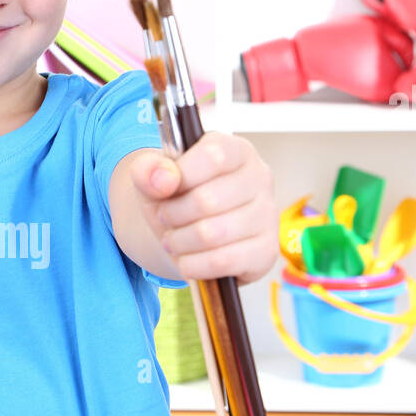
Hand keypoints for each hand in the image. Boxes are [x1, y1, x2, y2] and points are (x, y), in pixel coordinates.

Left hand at [129, 132, 276, 284]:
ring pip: (212, 235)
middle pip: (207, 201)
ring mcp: (268, 216)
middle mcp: (260, 178)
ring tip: (173, 239)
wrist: (186, 234)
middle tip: (165, 219)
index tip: (165, 188)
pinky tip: (187, 259)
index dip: (182, 176)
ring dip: (179, 242)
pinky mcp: (266, 252)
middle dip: (172, 215)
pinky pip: (223, 262)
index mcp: (237, 150)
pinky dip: (193, 265)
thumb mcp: (152, 178)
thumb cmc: (175, 198)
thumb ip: (147, 170)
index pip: (214, 156)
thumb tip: (164, 179)